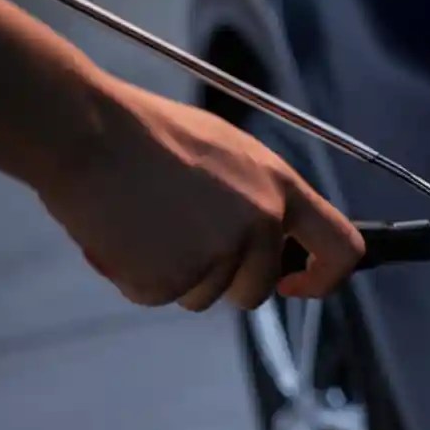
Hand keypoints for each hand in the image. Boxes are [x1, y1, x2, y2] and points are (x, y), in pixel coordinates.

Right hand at [35, 75, 363, 309]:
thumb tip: (276, 240)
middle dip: (224, 279)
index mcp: (280, 187)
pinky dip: (137, 275)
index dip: (324, 277)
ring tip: (147, 219)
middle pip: (258, 289)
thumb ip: (261, 197)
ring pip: (204, 296)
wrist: (88, 132)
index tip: (297, 284)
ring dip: (176, 272)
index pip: (341, 248)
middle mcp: (259, 224)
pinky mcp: (171, 279)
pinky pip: (159, 296)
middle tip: (181, 237)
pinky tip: (124, 233)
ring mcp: (216, 254)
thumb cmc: (150, 136)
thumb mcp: (230, 152)